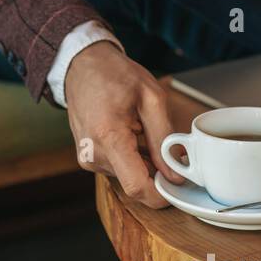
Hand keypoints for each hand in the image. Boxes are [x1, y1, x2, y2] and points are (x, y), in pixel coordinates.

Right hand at [65, 42, 182, 208]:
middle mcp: (94, 153)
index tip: (178, 186)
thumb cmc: (115, 75)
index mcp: (109, 137)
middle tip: (168, 147)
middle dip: (157, 173)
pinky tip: (132, 134)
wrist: (82, 65)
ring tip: (143, 130)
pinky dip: (132, 157)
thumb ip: (164, 138)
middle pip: (135, 183)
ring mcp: (88, 158)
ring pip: (128, 176)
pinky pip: (118, 168)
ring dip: (144, 162)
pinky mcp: (88, 158)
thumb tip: (175, 174)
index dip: (161, 194)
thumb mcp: (151, 98)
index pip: (137, 187)